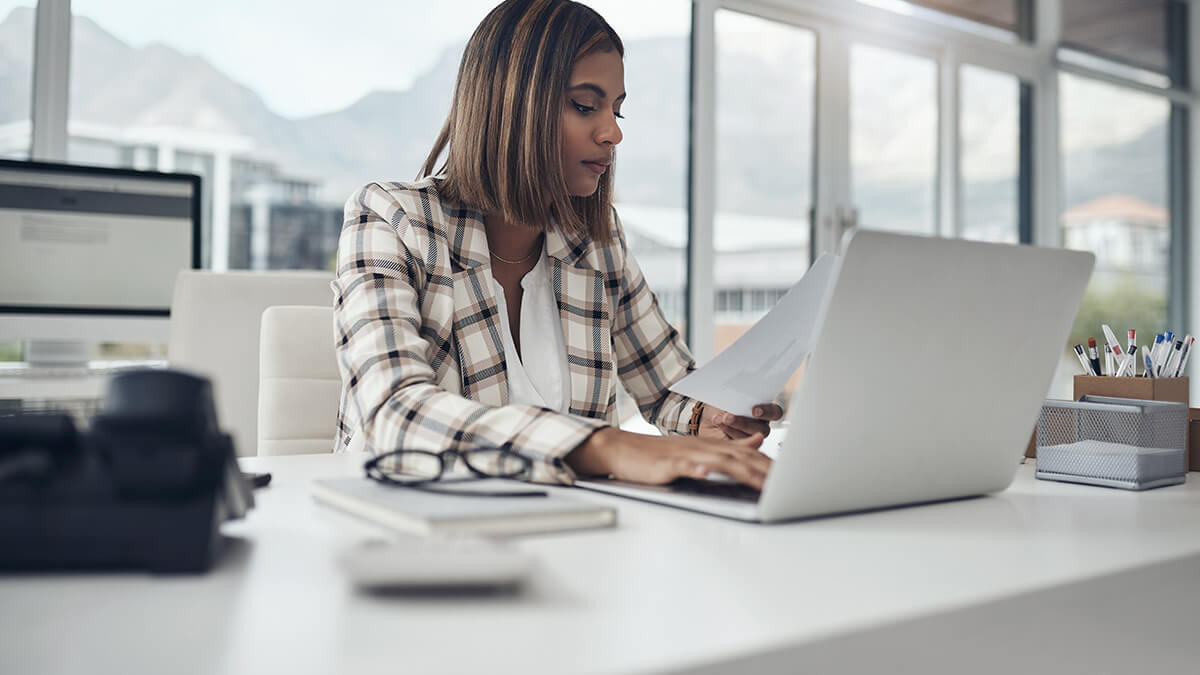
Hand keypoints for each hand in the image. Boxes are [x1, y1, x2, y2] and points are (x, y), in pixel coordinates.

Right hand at [564, 428, 771, 488]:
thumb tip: (758, 441)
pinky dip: (696, 468)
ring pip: (720, 461)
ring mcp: (687, 454)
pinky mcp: (668, 463)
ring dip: (742, 471)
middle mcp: (704, 447)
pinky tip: (706, 472)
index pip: (748, 454)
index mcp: (713, 446)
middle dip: (765, 471)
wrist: (622, 449)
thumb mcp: (698, 448)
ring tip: (761, 483)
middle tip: (787, 485)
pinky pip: (684, 465)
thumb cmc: (659, 455)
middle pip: (741, 457)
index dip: (769, 465)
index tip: (791, 478)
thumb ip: (730, 446)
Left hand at [697, 402, 782, 440]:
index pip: (774, 412)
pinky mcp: (740, 445)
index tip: (755, 411)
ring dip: (732, 428)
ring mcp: (751, 437)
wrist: (707, 415)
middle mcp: (760, 424)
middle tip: (728, 417)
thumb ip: (737, 395)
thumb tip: (737, 393)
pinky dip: (726, 433)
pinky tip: (719, 424)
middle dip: (744, 423)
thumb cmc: (721, 404)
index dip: (767, 412)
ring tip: (720, 419)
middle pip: (762, 429)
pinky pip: (738, 445)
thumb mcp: (728, 395)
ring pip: (749, 438)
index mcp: (764, 409)